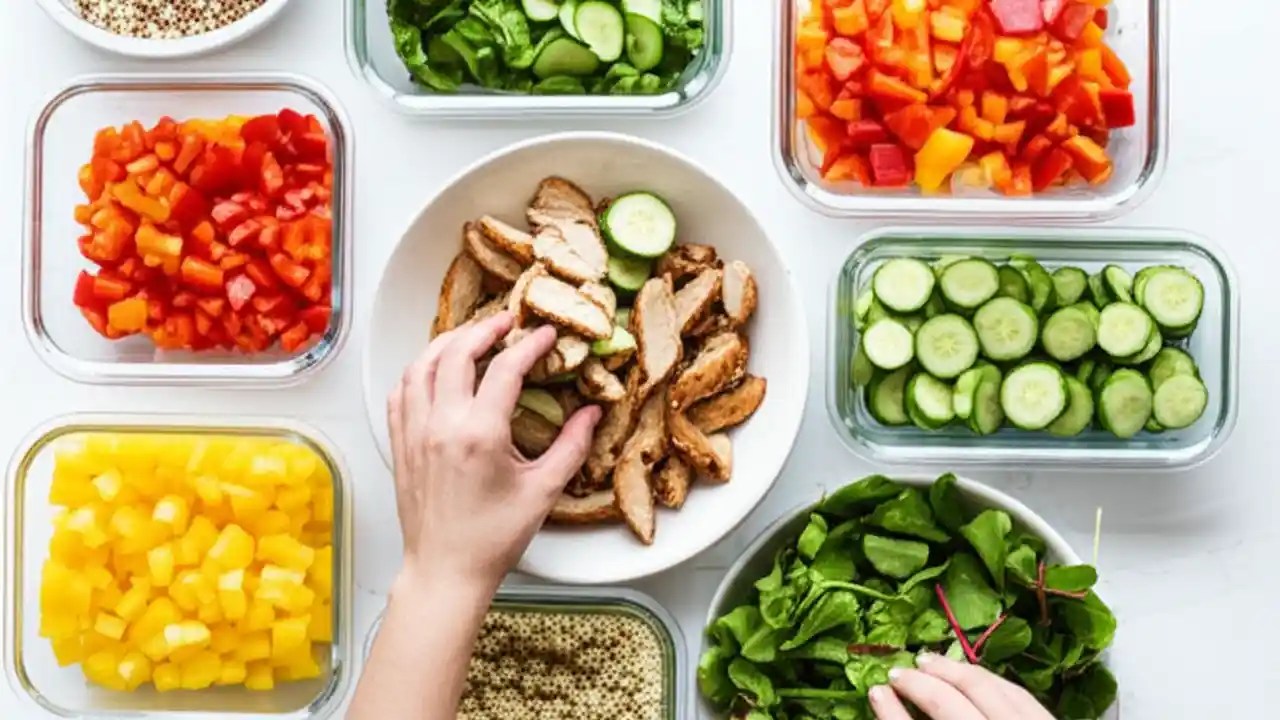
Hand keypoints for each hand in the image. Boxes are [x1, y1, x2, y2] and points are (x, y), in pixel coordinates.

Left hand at [386, 311, 601, 594]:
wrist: (445, 571)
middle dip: (484, 329)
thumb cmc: (494, 538)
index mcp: (479, 433)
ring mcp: (415, 433)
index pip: (506, 368)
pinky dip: (418, 371)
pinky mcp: (401, 445)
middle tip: (507, 322)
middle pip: (457, 352)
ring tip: (469, 336)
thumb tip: (592, 412)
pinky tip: (434, 370)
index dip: (530, 345)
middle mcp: (441, 425)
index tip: (546, 335)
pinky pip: (401, 392)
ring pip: (421, 366)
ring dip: (446, 343)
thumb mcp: (543, 491)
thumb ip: (572, 446)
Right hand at [871, 654, 1054, 719]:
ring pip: (987, 687)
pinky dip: (990, 678)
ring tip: (928, 661)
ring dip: (953, 671)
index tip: (875, 691)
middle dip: (920, 683)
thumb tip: (887, 702)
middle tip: (896, 672)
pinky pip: (1020, 693)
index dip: (892, 714)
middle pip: (950, 705)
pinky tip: (972, 673)